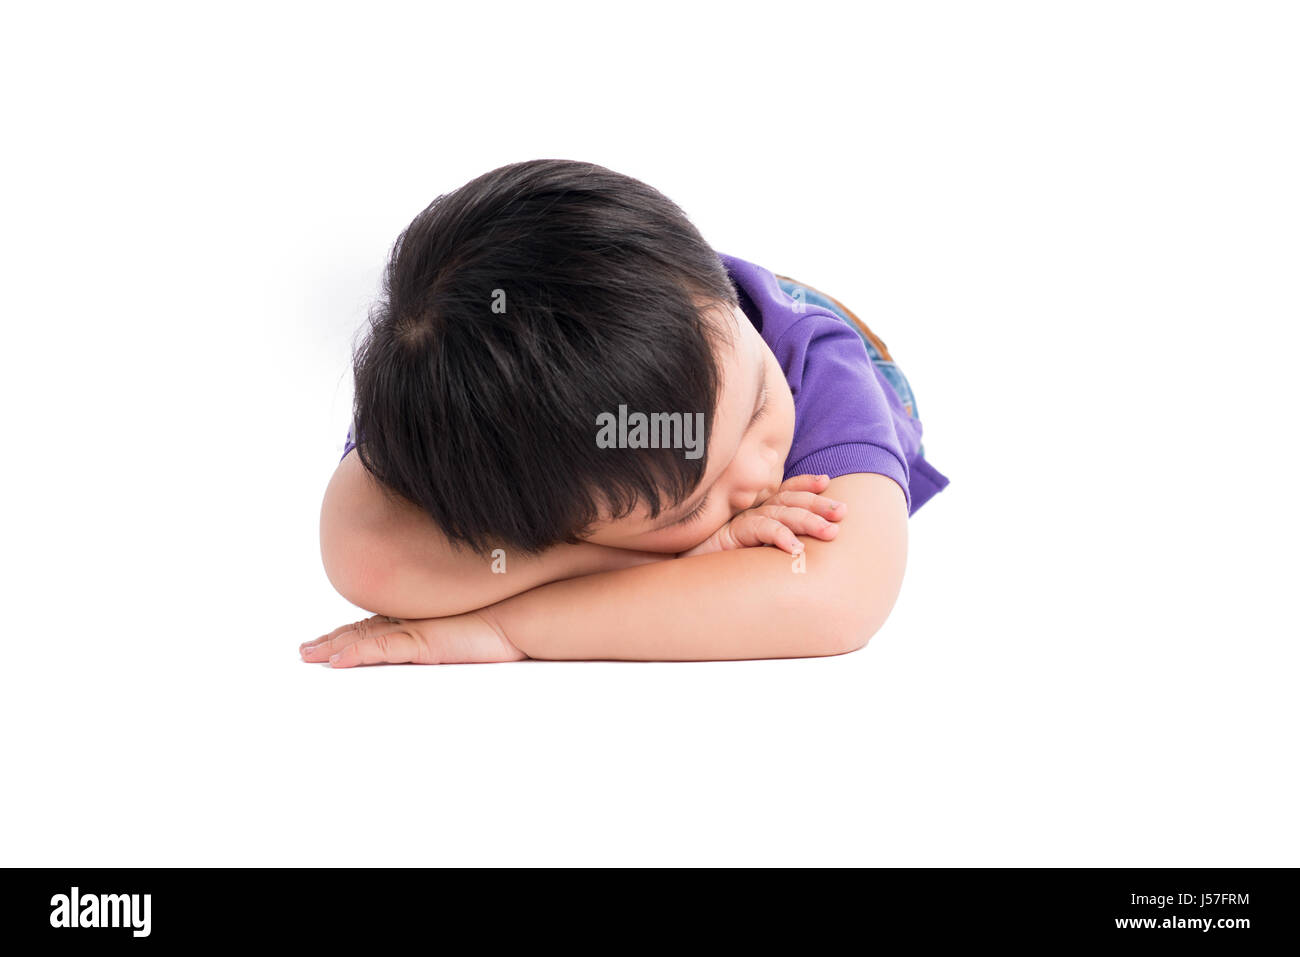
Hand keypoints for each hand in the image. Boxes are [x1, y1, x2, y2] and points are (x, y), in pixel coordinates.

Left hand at [299, 609, 525, 667]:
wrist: (521, 615)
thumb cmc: (505, 622)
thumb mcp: (474, 631)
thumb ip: (459, 633)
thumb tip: (461, 638)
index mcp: (423, 620)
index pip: (380, 626)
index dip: (353, 633)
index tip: (332, 641)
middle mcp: (413, 621)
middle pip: (363, 630)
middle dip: (333, 640)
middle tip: (306, 651)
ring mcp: (415, 629)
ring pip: (364, 639)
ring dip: (334, 647)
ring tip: (308, 657)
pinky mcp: (421, 640)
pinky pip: (381, 648)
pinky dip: (357, 654)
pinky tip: (336, 663)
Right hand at [677, 473, 845, 557]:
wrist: (681, 576)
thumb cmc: (718, 568)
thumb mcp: (752, 555)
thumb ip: (771, 544)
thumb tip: (805, 552)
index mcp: (755, 512)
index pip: (783, 492)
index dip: (804, 484)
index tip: (826, 482)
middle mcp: (748, 512)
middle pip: (788, 500)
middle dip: (817, 504)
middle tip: (842, 512)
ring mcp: (738, 522)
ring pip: (779, 513)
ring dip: (807, 520)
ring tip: (829, 531)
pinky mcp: (728, 535)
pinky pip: (759, 529)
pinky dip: (779, 536)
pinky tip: (795, 548)